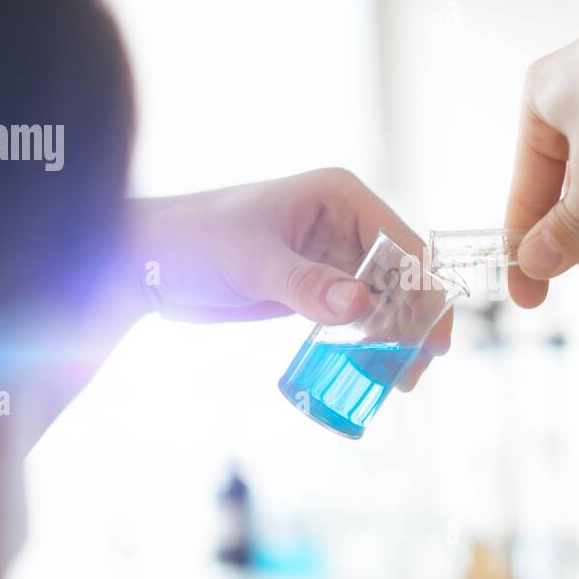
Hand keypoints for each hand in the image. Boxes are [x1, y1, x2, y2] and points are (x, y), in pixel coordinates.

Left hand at [125, 168, 451, 390]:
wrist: (145, 261)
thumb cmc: (192, 240)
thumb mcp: (252, 262)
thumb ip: (306, 284)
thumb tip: (360, 306)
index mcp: (339, 197)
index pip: (401, 244)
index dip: (424, 289)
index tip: (433, 335)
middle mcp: (343, 223)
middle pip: (399, 276)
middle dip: (412, 321)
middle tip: (416, 369)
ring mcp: (330, 257)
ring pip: (381, 300)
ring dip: (393, 338)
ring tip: (400, 381)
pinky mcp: (313, 286)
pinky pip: (353, 316)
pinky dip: (366, 342)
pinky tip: (373, 372)